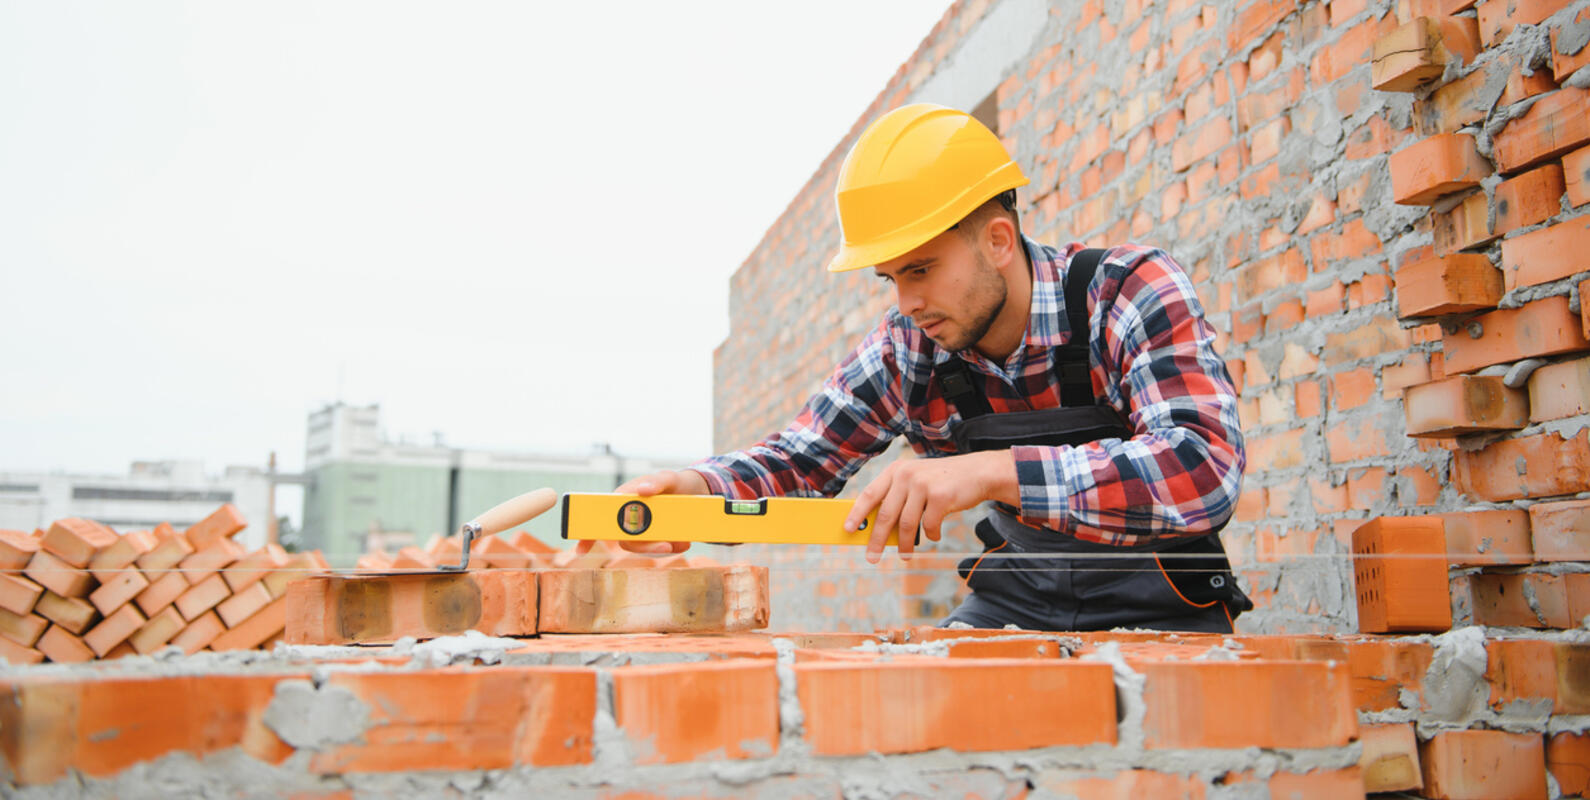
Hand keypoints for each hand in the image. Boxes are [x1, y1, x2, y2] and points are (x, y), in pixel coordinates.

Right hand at [572, 469, 709, 555]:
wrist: (692, 491)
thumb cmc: (672, 482)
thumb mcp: (668, 478)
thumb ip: (656, 481)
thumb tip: (641, 490)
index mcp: (622, 500)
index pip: (600, 517)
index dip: (587, 534)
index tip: (581, 550)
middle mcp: (628, 517)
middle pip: (625, 539)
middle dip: (644, 547)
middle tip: (666, 546)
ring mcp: (642, 529)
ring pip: (642, 547)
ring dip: (660, 548)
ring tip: (682, 543)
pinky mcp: (657, 537)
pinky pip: (659, 547)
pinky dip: (673, 547)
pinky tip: (685, 543)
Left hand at [843, 450, 1019, 563]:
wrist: (977, 473)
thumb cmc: (942, 483)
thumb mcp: (916, 483)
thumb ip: (898, 500)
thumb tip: (878, 531)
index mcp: (896, 471)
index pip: (870, 494)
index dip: (857, 513)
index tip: (847, 530)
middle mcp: (907, 475)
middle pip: (885, 514)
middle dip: (877, 540)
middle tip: (872, 557)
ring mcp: (923, 485)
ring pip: (907, 524)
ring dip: (905, 545)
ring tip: (905, 556)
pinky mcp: (940, 496)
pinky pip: (929, 525)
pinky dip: (931, 535)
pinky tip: (935, 534)